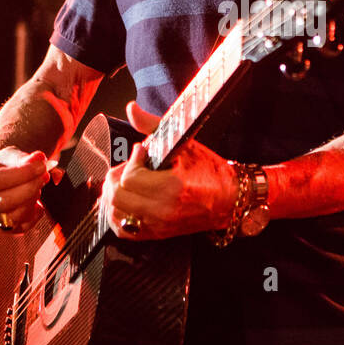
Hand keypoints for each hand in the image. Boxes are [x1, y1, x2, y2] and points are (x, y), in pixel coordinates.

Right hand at [0, 146, 54, 230]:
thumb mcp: (10, 155)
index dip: (21, 173)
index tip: (41, 166)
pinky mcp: (1, 229)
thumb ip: (23, 157)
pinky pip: (22, 227)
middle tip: (44, 176)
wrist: (0, 176)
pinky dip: (34, 215)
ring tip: (38, 185)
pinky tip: (37, 203)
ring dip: (32, 200)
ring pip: (14, 217)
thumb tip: (38, 159)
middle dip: (29, 189)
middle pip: (3, 202)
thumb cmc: (3, 164)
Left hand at [102, 101, 236, 240]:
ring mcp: (158, 225)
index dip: (132, 161)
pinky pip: (122, 230)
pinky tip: (125, 201)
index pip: (130, 177)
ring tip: (127, 183)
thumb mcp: (184, 143)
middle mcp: (162, 210)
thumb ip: (153, 126)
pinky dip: (117, 215)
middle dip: (118, 177)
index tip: (142, 153)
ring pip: (115, 213)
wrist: (229, 199)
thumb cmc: (209, 171)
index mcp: (171, 187)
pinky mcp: (156, 234)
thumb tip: (131, 109)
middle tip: (130, 167)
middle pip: (117, 196)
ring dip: (114, 195)